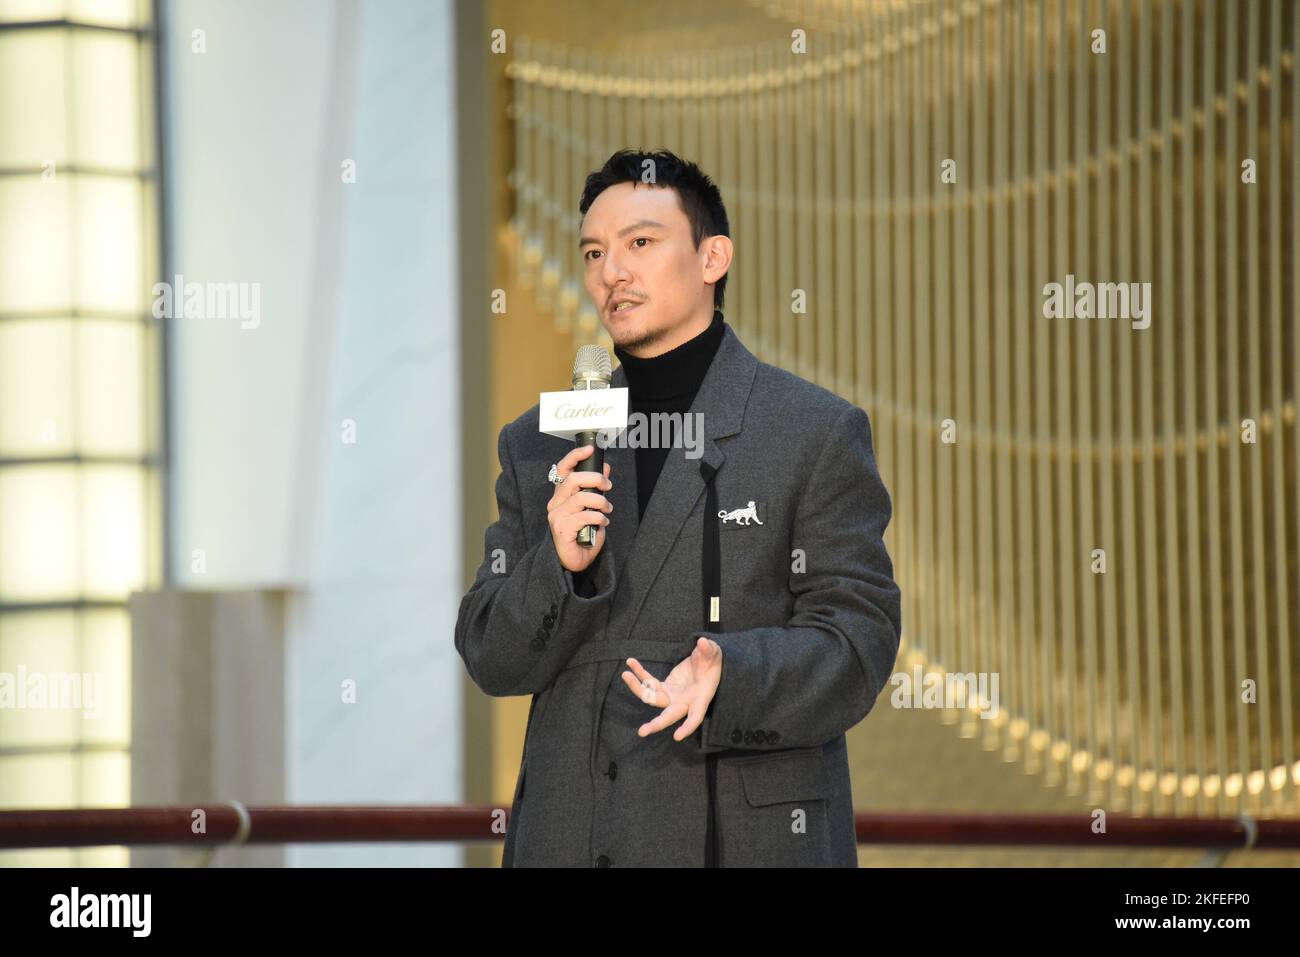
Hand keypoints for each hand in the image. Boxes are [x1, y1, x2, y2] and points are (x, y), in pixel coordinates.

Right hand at [547, 444, 612, 573]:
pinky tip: (603, 523)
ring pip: (581, 497)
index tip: (590, 449)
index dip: (574, 456)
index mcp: (561, 496)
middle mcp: (555, 503)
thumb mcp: (592, 508)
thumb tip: (604, 468)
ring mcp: (556, 516)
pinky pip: (584, 516)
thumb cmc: (583, 534)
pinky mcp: (561, 529)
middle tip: (608, 487)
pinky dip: (599, 518)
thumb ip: (595, 489)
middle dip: (595, 479)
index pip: (562, 469)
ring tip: (607, 510)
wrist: (575, 561)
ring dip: (601, 502)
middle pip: (573, 480)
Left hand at [622, 637, 722, 741]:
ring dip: (637, 688)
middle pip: (669, 715)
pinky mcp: (664, 688)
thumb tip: (702, 643)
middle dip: (656, 725)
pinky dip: (639, 674)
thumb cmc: (712, 661)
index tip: (677, 737)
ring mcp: (672, 696)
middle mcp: (685, 701)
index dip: (688, 727)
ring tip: (625, 674)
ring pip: (652, 698)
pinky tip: (631, 662)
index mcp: (700, 697)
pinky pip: (648, 684)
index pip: (695, 716)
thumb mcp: (714, 653)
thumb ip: (709, 649)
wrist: (705, 663)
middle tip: (642, 732)